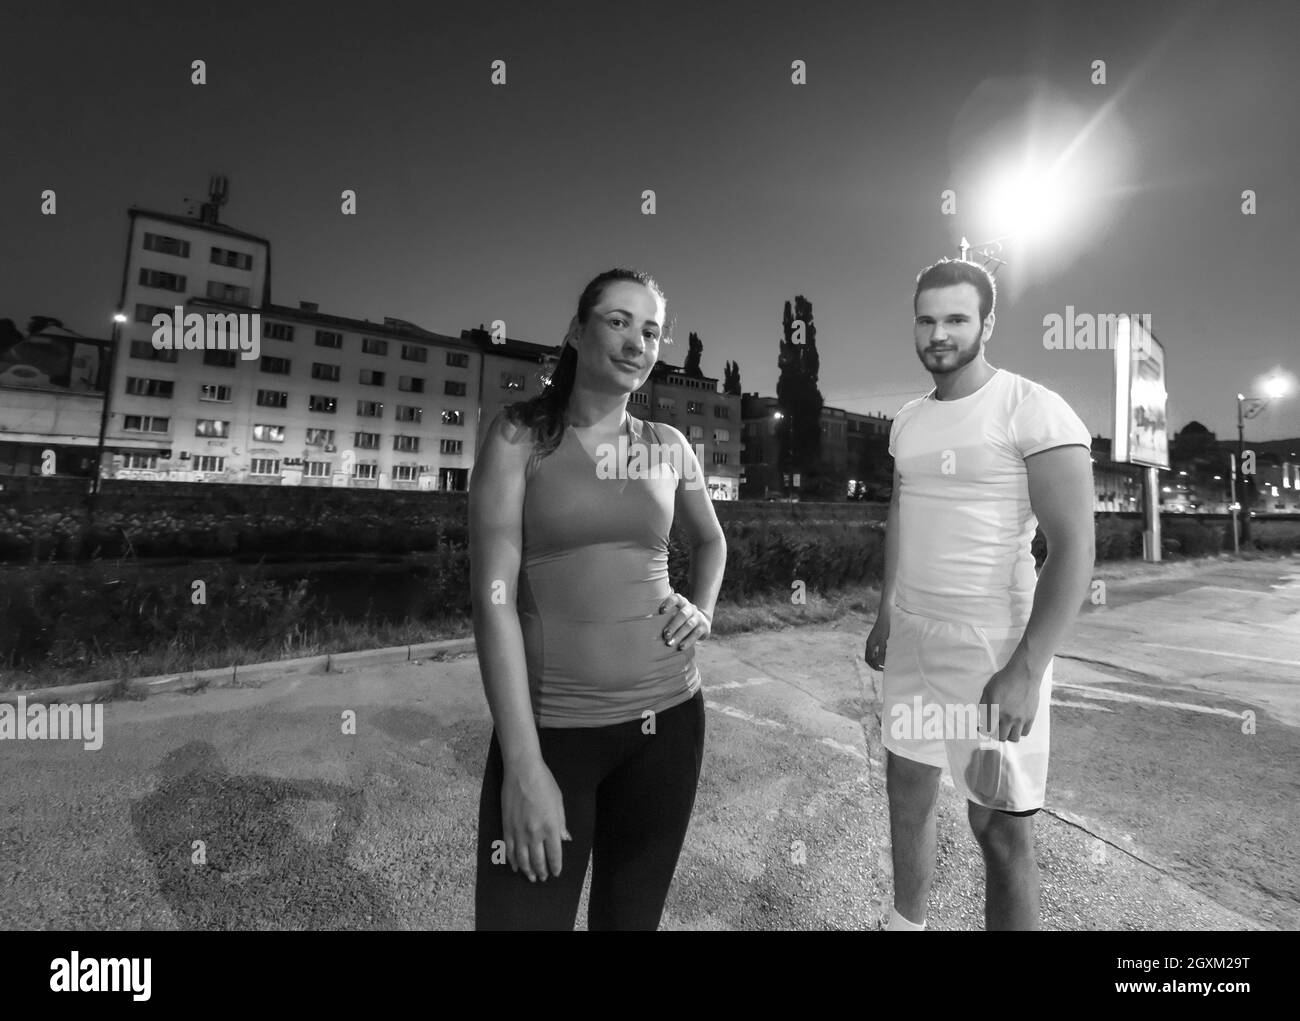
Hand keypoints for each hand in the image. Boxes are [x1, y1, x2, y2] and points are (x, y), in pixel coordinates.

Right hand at [501, 756, 570, 881]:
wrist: (522, 771)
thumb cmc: (544, 783)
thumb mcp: (559, 802)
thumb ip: (561, 823)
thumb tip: (564, 839)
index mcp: (551, 826)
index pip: (554, 855)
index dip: (555, 866)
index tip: (556, 872)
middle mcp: (534, 832)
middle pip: (538, 860)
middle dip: (541, 871)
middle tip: (543, 878)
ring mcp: (519, 831)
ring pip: (522, 858)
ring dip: (527, 870)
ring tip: (531, 877)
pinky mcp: (507, 826)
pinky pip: (509, 849)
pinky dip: (512, 860)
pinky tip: (515, 866)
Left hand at [658, 591, 710, 650]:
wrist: (702, 621)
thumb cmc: (679, 618)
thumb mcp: (674, 612)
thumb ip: (663, 614)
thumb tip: (643, 618)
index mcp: (681, 602)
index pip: (676, 598)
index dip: (669, 603)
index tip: (661, 611)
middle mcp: (690, 608)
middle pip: (682, 614)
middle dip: (673, 625)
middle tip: (665, 635)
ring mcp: (698, 617)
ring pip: (689, 625)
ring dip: (679, 635)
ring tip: (669, 643)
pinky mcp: (704, 627)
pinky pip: (696, 634)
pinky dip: (688, 641)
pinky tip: (681, 647)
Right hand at [864, 613, 889, 669]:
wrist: (887, 614)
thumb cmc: (886, 627)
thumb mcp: (884, 641)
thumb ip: (882, 653)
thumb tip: (880, 664)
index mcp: (870, 644)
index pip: (869, 659)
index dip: (875, 666)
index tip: (883, 669)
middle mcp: (870, 643)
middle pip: (870, 657)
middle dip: (875, 664)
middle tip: (885, 668)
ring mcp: (874, 640)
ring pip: (873, 653)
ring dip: (878, 659)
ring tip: (887, 662)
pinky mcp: (878, 637)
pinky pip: (877, 649)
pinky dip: (881, 653)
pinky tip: (889, 653)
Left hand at [978, 654, 1041, 742]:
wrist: (1023, 674)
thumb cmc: (1004, 679)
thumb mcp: (987, 690)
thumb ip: (983, 706)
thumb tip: (981, 720)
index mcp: (995, 710)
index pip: (987, 731)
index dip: (983, 731)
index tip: (983, 727)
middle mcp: (1008, 717)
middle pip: (1001, 737)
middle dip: (996, 734)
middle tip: (996, 727)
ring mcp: (1020, 718)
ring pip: (1014, 738)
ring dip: (1008, 735)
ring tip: (1007, 727)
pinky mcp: (1030, 717)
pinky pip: (1025, 733)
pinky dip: (1020, 731)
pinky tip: (1016, 724)